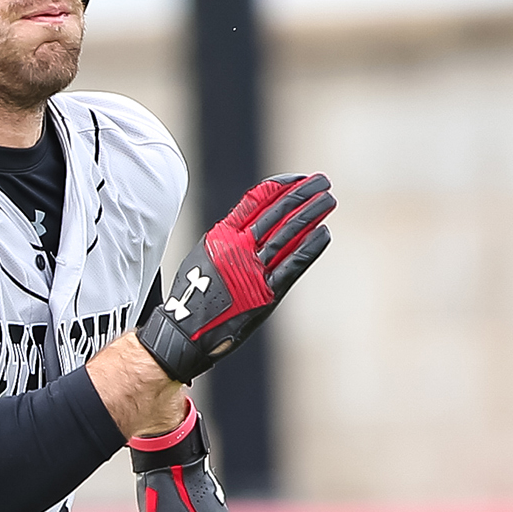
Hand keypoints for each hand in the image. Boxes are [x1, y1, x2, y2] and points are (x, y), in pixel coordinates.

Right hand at [138, 173, 332, 382]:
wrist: (184, 333)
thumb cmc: (194, 295)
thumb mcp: (205, 254)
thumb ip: (229, 234)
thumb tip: (255, 217)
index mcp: (221, 235)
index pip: (256, 199)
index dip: (280, 186)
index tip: (298, 179)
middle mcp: (237, 248)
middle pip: (277, 212)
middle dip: (302, 193)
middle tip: (322, 181)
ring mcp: (252, 270)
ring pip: (288, 233)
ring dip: (311, 213)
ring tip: (328, 199)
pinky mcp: (265, 294)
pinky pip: (293, 265)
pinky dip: (310, 247)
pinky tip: (324, 232)